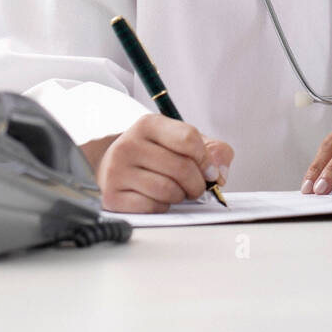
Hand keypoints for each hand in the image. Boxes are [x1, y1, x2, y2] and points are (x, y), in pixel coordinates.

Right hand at [82, 114, 233, 213]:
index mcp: (149, 124)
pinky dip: (163, 207)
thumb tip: (219, 172)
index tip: (210, 171)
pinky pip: (152, 207)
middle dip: (197, 184)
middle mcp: (129, 144)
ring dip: (180, 196)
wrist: (112, 165)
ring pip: (167, 190)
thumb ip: (212, 150)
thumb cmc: (153, 154)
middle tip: (196, 187)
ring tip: (177, 191)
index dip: (206, 160)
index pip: (188, 138)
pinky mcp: (113, 196)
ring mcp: (117, 170)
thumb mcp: (180, 141)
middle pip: (181, 168)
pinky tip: (158, 199)